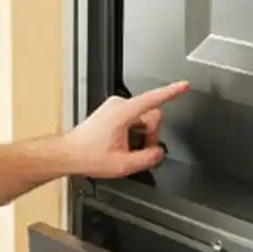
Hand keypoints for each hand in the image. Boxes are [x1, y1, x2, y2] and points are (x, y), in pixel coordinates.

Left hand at [61, 81, 189, 178]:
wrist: (69, 154)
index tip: (184, 86)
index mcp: (123, 113)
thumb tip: (158, 153)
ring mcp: (115, 107)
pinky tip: (120, 145)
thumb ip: (148, 158)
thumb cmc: (88, 156)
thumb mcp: (123, 165)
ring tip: (125, 150)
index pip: (153, 99)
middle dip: (150, 135)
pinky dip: (132, 133)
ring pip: (142, 119)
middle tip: (139, 152)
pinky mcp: (112, 112)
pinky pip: (133, 120)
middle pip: (151, 115)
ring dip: (140, 136)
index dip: (171, 92)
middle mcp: (119, 105)